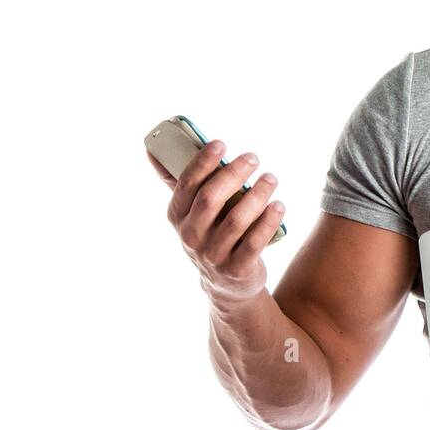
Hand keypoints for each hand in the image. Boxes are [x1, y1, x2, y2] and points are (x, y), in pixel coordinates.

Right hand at [146, 138, 284, 304]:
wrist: (225, 284)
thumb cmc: (209, 234)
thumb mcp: (189, 212)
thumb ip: (177, 181)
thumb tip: (151, 149)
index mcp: (177, 215)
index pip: (187, 184)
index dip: (202, 162)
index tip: (221, 144)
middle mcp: (191, 236)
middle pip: (211, 199)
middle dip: (233, 174)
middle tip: (253, 158)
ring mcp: (213, 254)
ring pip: (236, 220)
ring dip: (256, 195)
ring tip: (270, 178)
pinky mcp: (236, 269)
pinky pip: (254, 242)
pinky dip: (267, 222)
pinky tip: (278, 205)